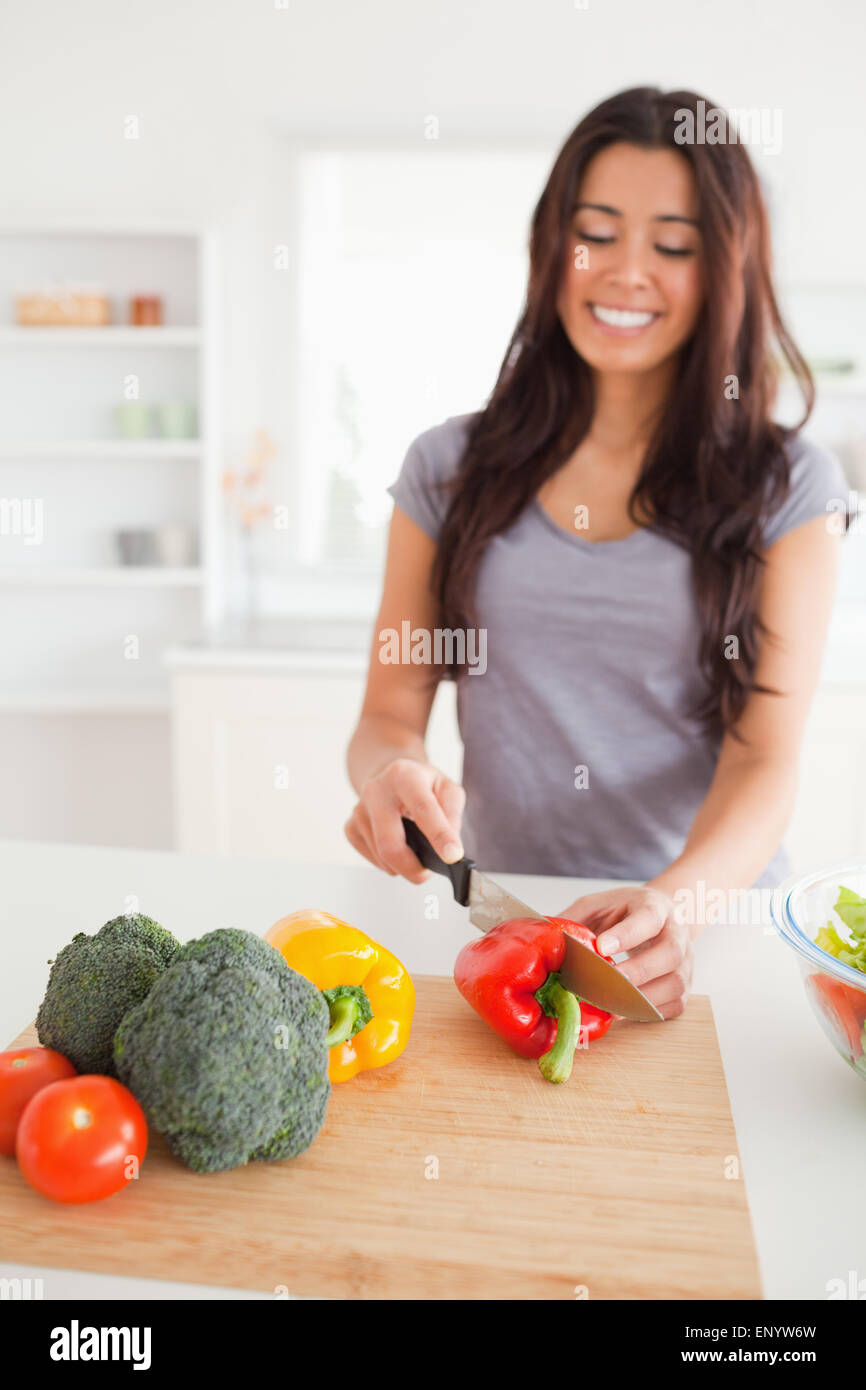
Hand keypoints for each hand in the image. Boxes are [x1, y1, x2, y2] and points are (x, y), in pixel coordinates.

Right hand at [344, 757, 465, 883]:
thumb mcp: (446, 788)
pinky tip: (398, 845)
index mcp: (404, 776)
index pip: (423, 809)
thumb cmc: (421, 784)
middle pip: (390, 843)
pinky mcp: (350, 827)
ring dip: (403, 865)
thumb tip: (449, 847)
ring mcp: (359, 810)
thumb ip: (452, 813)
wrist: (390, 776)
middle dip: (412, 867)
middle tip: (426, 872)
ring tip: (415, 850)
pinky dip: (389, 863)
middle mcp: (377, 791)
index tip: (453, 855)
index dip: (440, 835)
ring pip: (382, 857)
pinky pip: (372, 859)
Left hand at [557, 885, 692, 1019]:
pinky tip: (625, 1012)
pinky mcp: (684, 986)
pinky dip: (650, 1012)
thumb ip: (576, 919)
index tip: (602, 948)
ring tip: (610, 1005)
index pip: (648, 918)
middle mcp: (677, 933)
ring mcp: (686, 961)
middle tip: (607, 983)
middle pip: (670, 953)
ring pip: (675, 983)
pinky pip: (674, 1005)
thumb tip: (544, 937)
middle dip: (638, 971)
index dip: (627, 935)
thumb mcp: (600, 904)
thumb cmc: (627, 912)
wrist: (664, 916)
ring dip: (642, 997)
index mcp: (655, 906)